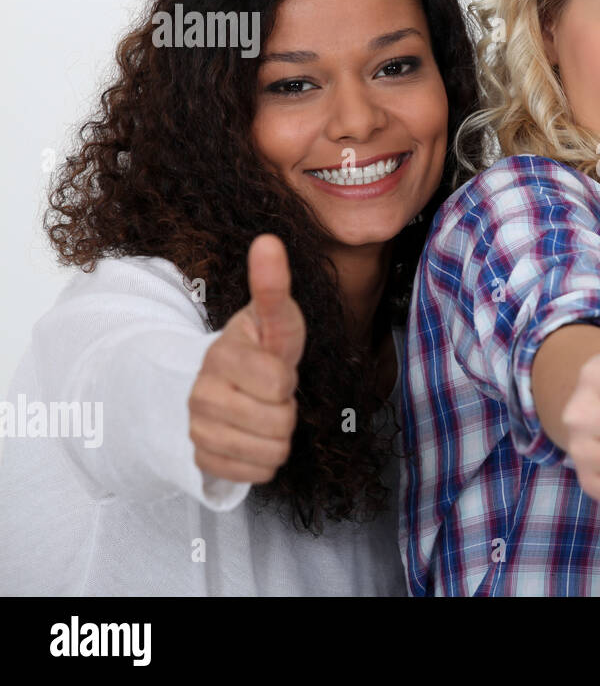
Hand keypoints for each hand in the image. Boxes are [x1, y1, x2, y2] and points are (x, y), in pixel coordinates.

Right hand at [189, 233, 305, 482]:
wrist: (228, 386)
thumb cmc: (264, 349)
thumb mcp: (276, 321)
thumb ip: (273, 287)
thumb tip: (268, 240)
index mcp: (222, 352)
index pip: (279, 382)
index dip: (288, 380)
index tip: (278, 368)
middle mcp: (201, 390)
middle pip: (280, 422)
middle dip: (287, 410)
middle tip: (274, 394)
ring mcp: (197, 426)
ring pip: (271, 451)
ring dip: (279, 437)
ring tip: (265, 414)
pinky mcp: (201, 457)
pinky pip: (255, 474)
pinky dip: (264, 462)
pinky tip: (254, 438)